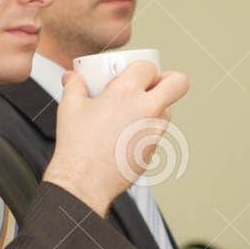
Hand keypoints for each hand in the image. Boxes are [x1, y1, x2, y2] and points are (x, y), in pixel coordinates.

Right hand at [42, 61, 189, 214]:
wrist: (84, 181)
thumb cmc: (77, 145)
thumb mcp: (70, 107)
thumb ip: (74, 85)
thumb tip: (72, 76)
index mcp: (126, 92)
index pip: (148, 67)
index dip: (142, 69)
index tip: (133, 74)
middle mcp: (147, 109)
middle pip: (178, 83)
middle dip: (169, 79)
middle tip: (153, 85)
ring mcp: (154, 132)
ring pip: (169, 110)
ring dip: (156, 106)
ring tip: (131, 114)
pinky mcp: (153, 150)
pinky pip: (157, 132)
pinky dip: (146, 129)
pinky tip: (125, 136)